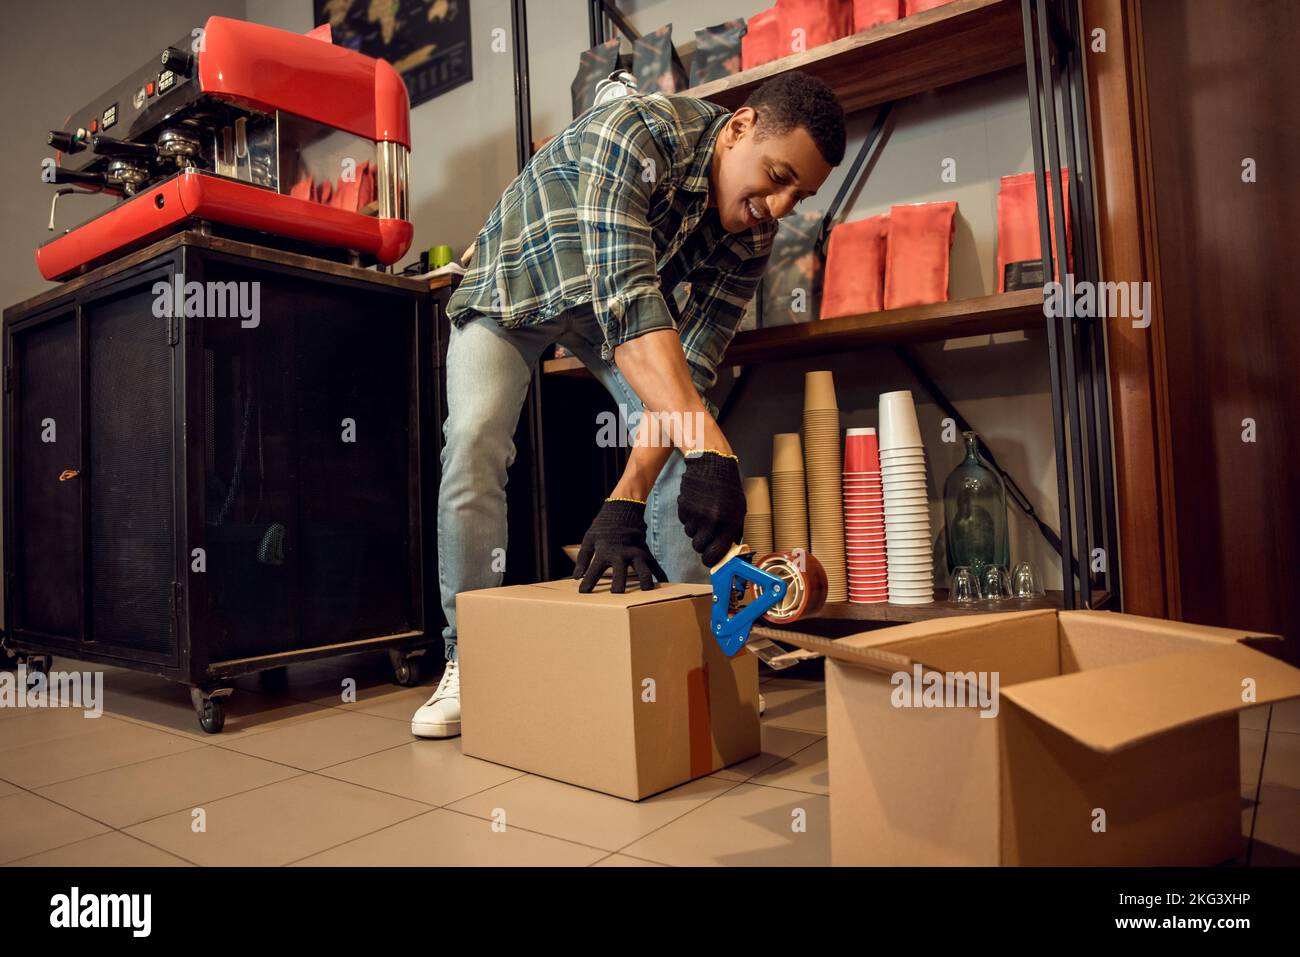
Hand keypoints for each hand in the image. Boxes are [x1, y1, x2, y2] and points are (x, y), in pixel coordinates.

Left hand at [573, 498, 669, 593]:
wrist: (623, 509)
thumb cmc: (603, 527)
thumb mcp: (589, 539)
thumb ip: (583, 559)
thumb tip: (576, 577)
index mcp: (604, 551)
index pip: (594, 570)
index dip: (588, 582)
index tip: (583, 592)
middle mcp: (621, 554)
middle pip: (620, 572)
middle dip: (619, 584)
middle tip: (617, 595)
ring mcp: (635, 552)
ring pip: (643, 569)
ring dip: (645, 580)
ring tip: (646, 590)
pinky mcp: (645, 551)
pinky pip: (655, 564)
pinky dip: (660, 574)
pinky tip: (664, 583)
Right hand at [678, 450, 745, 566]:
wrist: (712, 465)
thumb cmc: (728, 488)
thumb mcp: (738, 511)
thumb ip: (733, 531)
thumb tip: (728, 551)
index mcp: (728, 524)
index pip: (714, 554)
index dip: (710, 559)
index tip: (709, 558)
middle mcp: (712, 522)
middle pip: (698, 548)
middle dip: (701, 544)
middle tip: (706, 535)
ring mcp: (696, 515)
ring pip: (690, 534)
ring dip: (695, 529)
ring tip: (703, 514)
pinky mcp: (684, 507)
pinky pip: (684, 521)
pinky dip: (689, 518)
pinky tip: (697, 506)